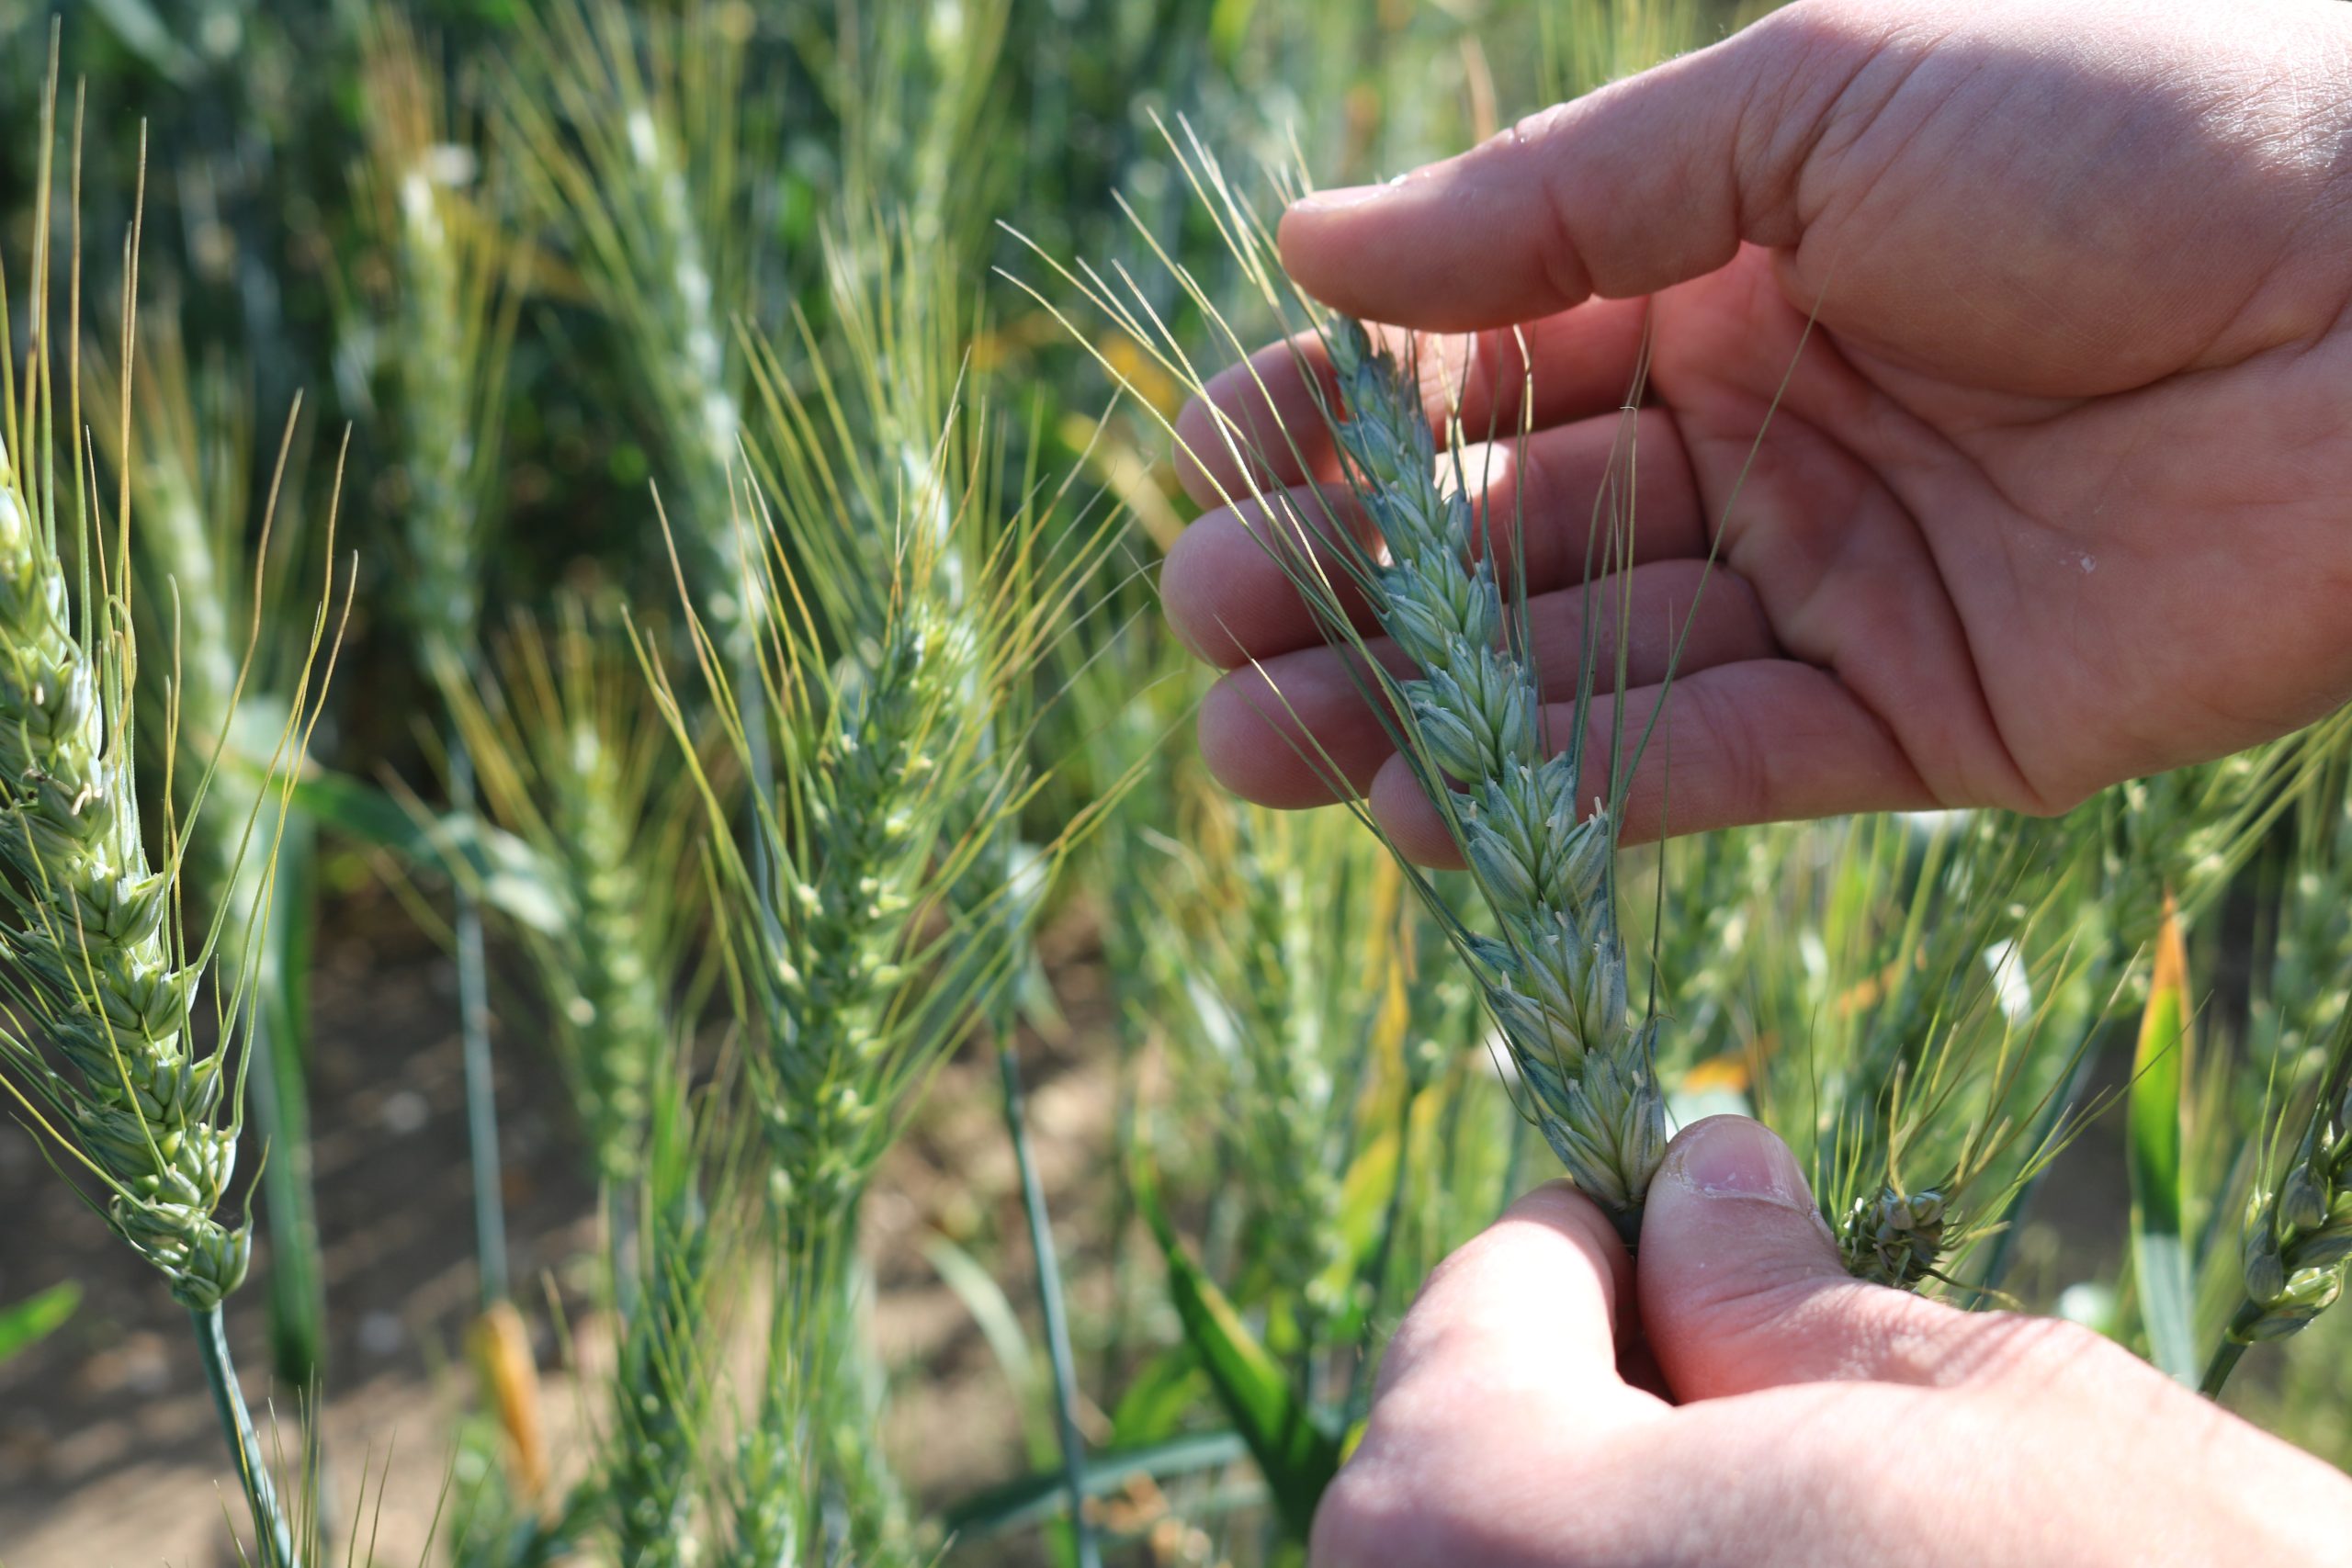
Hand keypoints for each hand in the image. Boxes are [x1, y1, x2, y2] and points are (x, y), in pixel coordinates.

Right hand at [1163, 0, 2351, 859]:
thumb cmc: (2129, 129)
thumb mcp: (1810, 106)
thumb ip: (1556, 201)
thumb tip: (1310, 242)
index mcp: (1721, 267)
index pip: (1478, 360)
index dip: (1335, 414)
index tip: (1199, 455)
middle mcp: (1751, 431)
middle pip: (1502, 531)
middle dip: (1339, 582)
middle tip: (1198, 625)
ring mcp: (1823, 582)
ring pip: (1574, 664)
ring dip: (1411, 711)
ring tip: (1247, 748)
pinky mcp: (1909, 721)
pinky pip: (1704, 765)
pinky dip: (1568, 795)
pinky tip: (1422, 818)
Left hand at [1313, 1116, 2351, 1566]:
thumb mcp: (2001, 1420)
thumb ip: (1783, 1299)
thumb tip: (1702, 1182)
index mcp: (1504, 1525)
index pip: (1475, 1323)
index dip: (1592, 1251)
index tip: (1683, 1224)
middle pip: (1447, 1485)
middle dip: (1586, 1399)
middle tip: (1746, 1368)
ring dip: (1611, 1527)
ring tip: (1791, 1507)